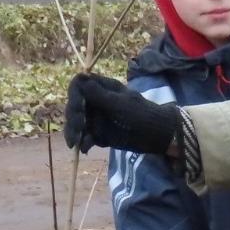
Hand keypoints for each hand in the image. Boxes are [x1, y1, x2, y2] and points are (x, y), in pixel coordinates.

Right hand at [63, 73, 182, 155]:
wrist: (157, 135)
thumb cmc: (143, 114)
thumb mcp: (122, 105)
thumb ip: (101, 96)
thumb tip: (82, 81)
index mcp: (102, 88)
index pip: (79, 85)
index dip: (74, 95)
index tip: (79, 107)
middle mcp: (96, 101)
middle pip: (74, 105)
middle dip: (73, 118)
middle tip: (77, 131)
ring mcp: (96, 118)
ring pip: (77, 123)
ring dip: (73, 132)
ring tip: (75, 144)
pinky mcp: (98, 134)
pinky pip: (85, 137)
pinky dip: (83, 142)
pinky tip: (85, 148)